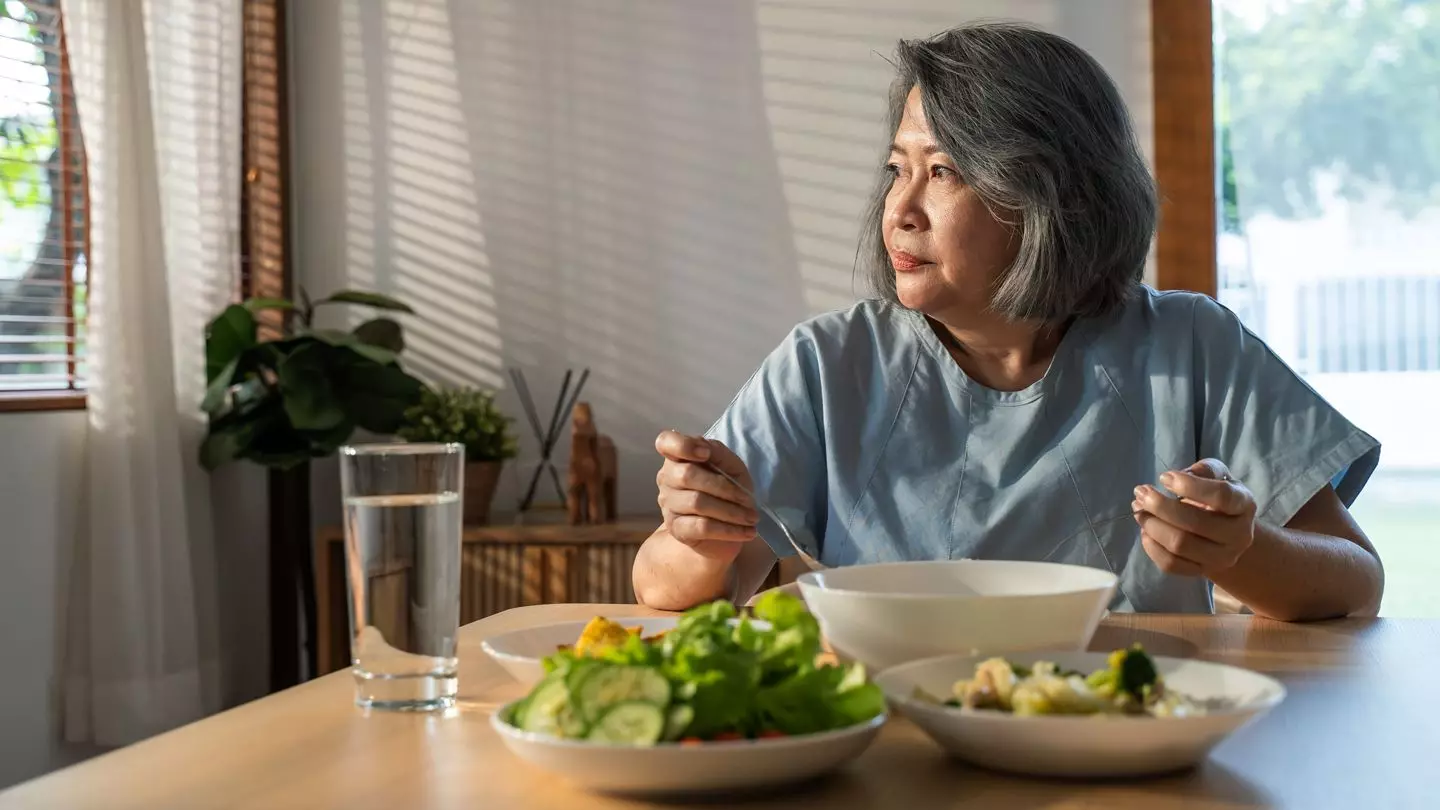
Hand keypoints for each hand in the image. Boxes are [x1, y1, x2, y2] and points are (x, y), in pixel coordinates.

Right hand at [654, 430, 760, 562]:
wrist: (725, 528)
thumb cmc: (727, 490)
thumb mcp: (731, 467)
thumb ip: (718, 453)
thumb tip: (705, 449)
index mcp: (678, 458)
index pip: (666, 442)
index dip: (683, 445)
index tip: (706, 453)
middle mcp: (667, 479)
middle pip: (686, 475)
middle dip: (724, 487)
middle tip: (748, 499)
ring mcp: (668, 505)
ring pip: (697, 503)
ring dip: (731, 511)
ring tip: (752, 518)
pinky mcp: (676, 529)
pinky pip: (702, 527)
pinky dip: (728, 529)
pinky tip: (746, 532)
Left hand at [1134, 459, 1257, 576]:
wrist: (1228, 534)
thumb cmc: (1217, 499)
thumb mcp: (1218, 476)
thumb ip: (1204, 470)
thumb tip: (1181, 475)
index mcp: (1244, 505)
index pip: (1221, 496)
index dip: (1189, 485)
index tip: (1163, 477)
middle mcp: (1239, 535)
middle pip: (1195, 523)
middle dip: (1160, 506)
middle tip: (1140, 492)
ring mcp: (1221, 557)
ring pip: (1179, 545)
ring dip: (1152, 524)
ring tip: (1139, 508)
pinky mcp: (1202, 571)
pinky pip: (1170, 564)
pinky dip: (1151, 546)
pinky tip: (1145, 530)